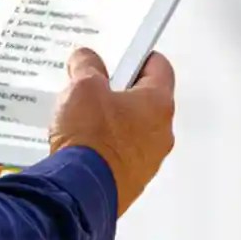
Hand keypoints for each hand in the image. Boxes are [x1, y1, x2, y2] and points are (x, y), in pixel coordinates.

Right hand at [49, 48, 175, 217]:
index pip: (159, 68)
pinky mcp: (130, 177)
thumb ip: (86, 66)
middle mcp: (160, 132)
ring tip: (80, 117)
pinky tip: (80, 142)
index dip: (138, 56)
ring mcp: (148, 158)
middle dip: (116, 90)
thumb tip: (86, 60)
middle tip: (92, 85)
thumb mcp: (82, 87)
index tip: (124, 54)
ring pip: (131, 128)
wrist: (81, 186)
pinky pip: (119, 152)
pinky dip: (103, 144)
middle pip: (143, 99)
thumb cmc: (91, 137)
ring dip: (110, 120)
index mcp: (157, 103)